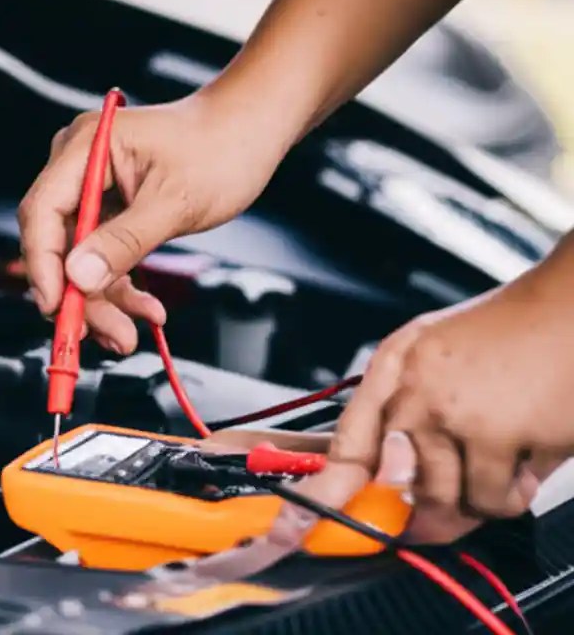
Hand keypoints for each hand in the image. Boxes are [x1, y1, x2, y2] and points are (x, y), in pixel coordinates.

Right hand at [17, 92, 287, 352]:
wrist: (249, 133)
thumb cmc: (221, 149)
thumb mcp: (175, 202)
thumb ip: (125, 241)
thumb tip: (78, 278)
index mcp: (85, 148)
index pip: (42, 212)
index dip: (42, 265)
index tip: (55, 308)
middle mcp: (77, 166)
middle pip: (56, 242)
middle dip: (80, 294)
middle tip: (110, 335)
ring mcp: (92, 189)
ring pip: (78, 259)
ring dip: (102, 301)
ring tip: (131, 333)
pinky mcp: (108, 210)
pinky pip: (99, 257)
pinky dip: (118, 287)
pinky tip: (144, 310)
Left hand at [276, 272, 573, 544]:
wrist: (572, 305)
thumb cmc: (513, 332)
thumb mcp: (439, 356)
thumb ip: (409, 416)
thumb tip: (388, 486)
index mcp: (392, 369)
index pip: (344, 446)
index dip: (319, 497)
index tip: (291, 533)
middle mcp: (410, 391)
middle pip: (397, 489)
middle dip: (424, 510)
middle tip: (458, 492)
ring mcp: (449, 413)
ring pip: (446, 501)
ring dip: (480, 495)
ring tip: (504, 454)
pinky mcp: (494, 433)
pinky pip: (493, 500)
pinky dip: (514, 492)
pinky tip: (526, 455)